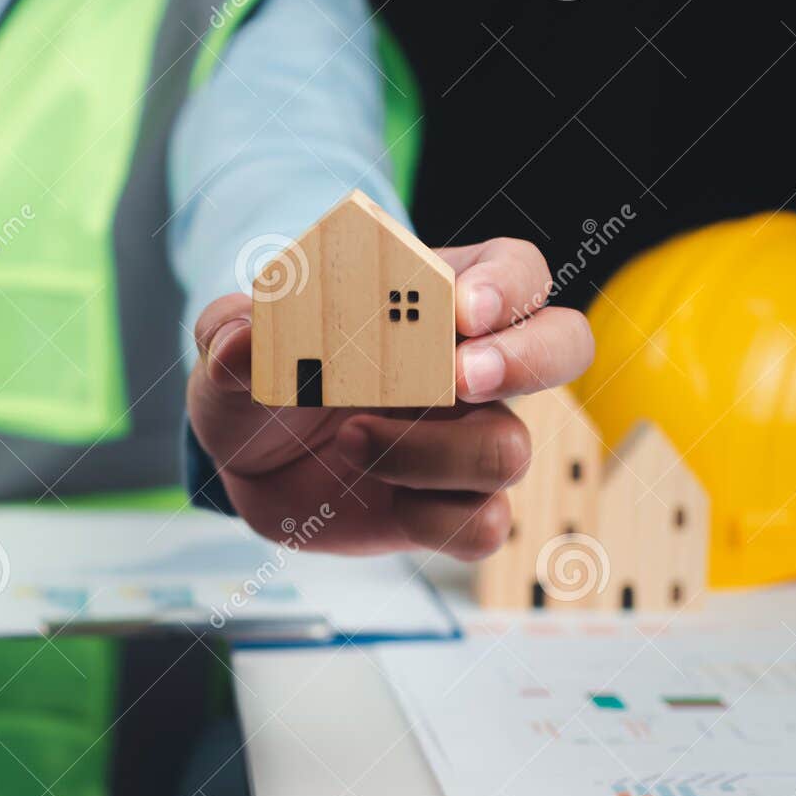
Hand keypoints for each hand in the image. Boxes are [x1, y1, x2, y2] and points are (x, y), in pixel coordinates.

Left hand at [189, 237, 592, 559]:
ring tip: (354, 441)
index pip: (516, 270)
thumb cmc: (259, 377)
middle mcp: (470, 369)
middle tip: (454, 377)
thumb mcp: (230, 346)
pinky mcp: (451, 509)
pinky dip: (429, 518)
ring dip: (427, 451)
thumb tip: (239, 339)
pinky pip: (484, 526)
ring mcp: (467, 442)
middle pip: (564, 344)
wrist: (245, 457)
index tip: (462, 307)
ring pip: (511, 449)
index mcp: (434, 301)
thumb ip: (232, 333)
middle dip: (523, 360)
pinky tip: (382, 498)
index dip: (508, 286)